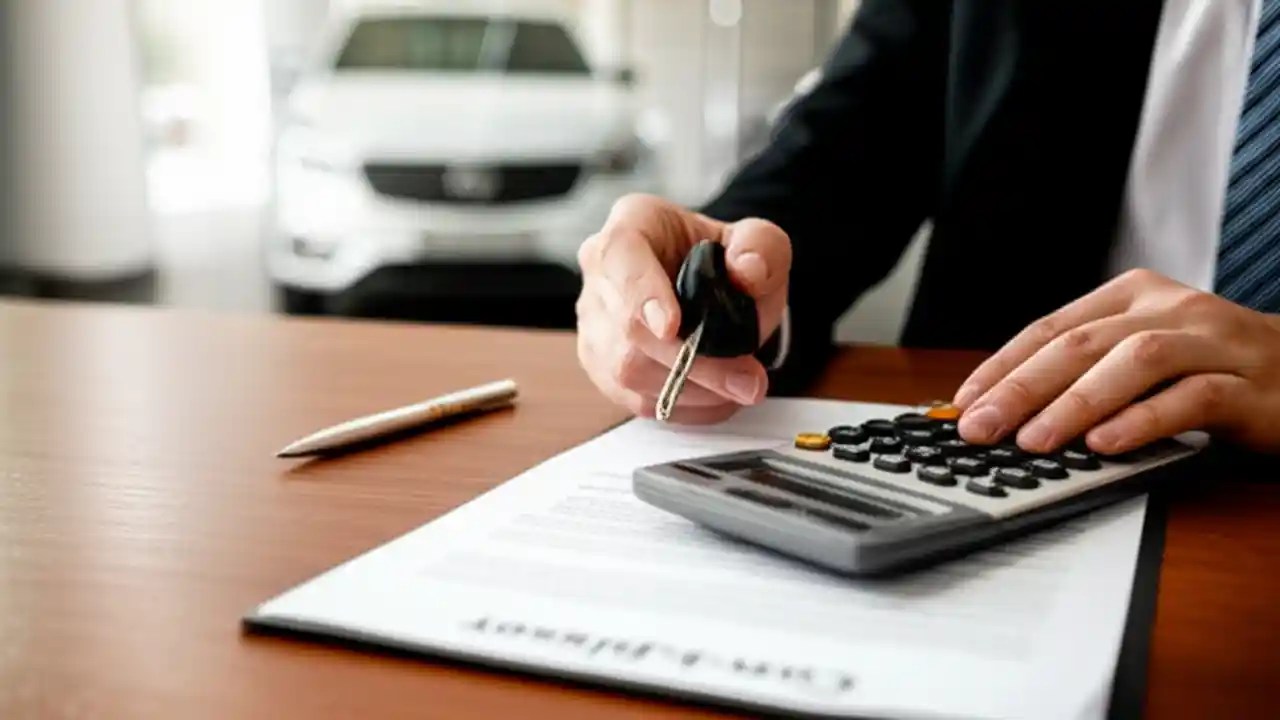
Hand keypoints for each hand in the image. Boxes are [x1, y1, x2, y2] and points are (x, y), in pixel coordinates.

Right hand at [575, 194, 790, 422]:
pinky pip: (638, 400)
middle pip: (628, 329)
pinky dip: (685, 406)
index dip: (641, 293)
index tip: (670, 327)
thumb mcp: (757, 240)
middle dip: (690, 361)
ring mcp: (596, 325)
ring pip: (629, 371)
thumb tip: (748, 274)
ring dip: (692, 389)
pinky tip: (718, 396)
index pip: (620, 257)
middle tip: (746, 379)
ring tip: (740, 384)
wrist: (708, 287)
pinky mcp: (603, 368)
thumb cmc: (723, 260)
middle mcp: (601, 275)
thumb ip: (761, 248)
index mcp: (632, 226)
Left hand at [951, 269, 1279, 454]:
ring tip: (1035, 440)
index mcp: (1134, 295)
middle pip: (1082, 343)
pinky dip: (1143, 420)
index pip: (1051, 328)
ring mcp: (1214, 342)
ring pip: (1135, 362)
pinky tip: (1105, 444)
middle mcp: (1171, 309)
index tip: (963, 404)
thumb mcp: (1142, 358)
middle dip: (1022, 388)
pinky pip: (1191, 398)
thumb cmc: (1212, 369)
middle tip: (980, 426)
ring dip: (1077, 403)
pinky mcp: (1251, 385)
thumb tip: (1005, 410)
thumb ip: (1085, 373)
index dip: (1002, 367)